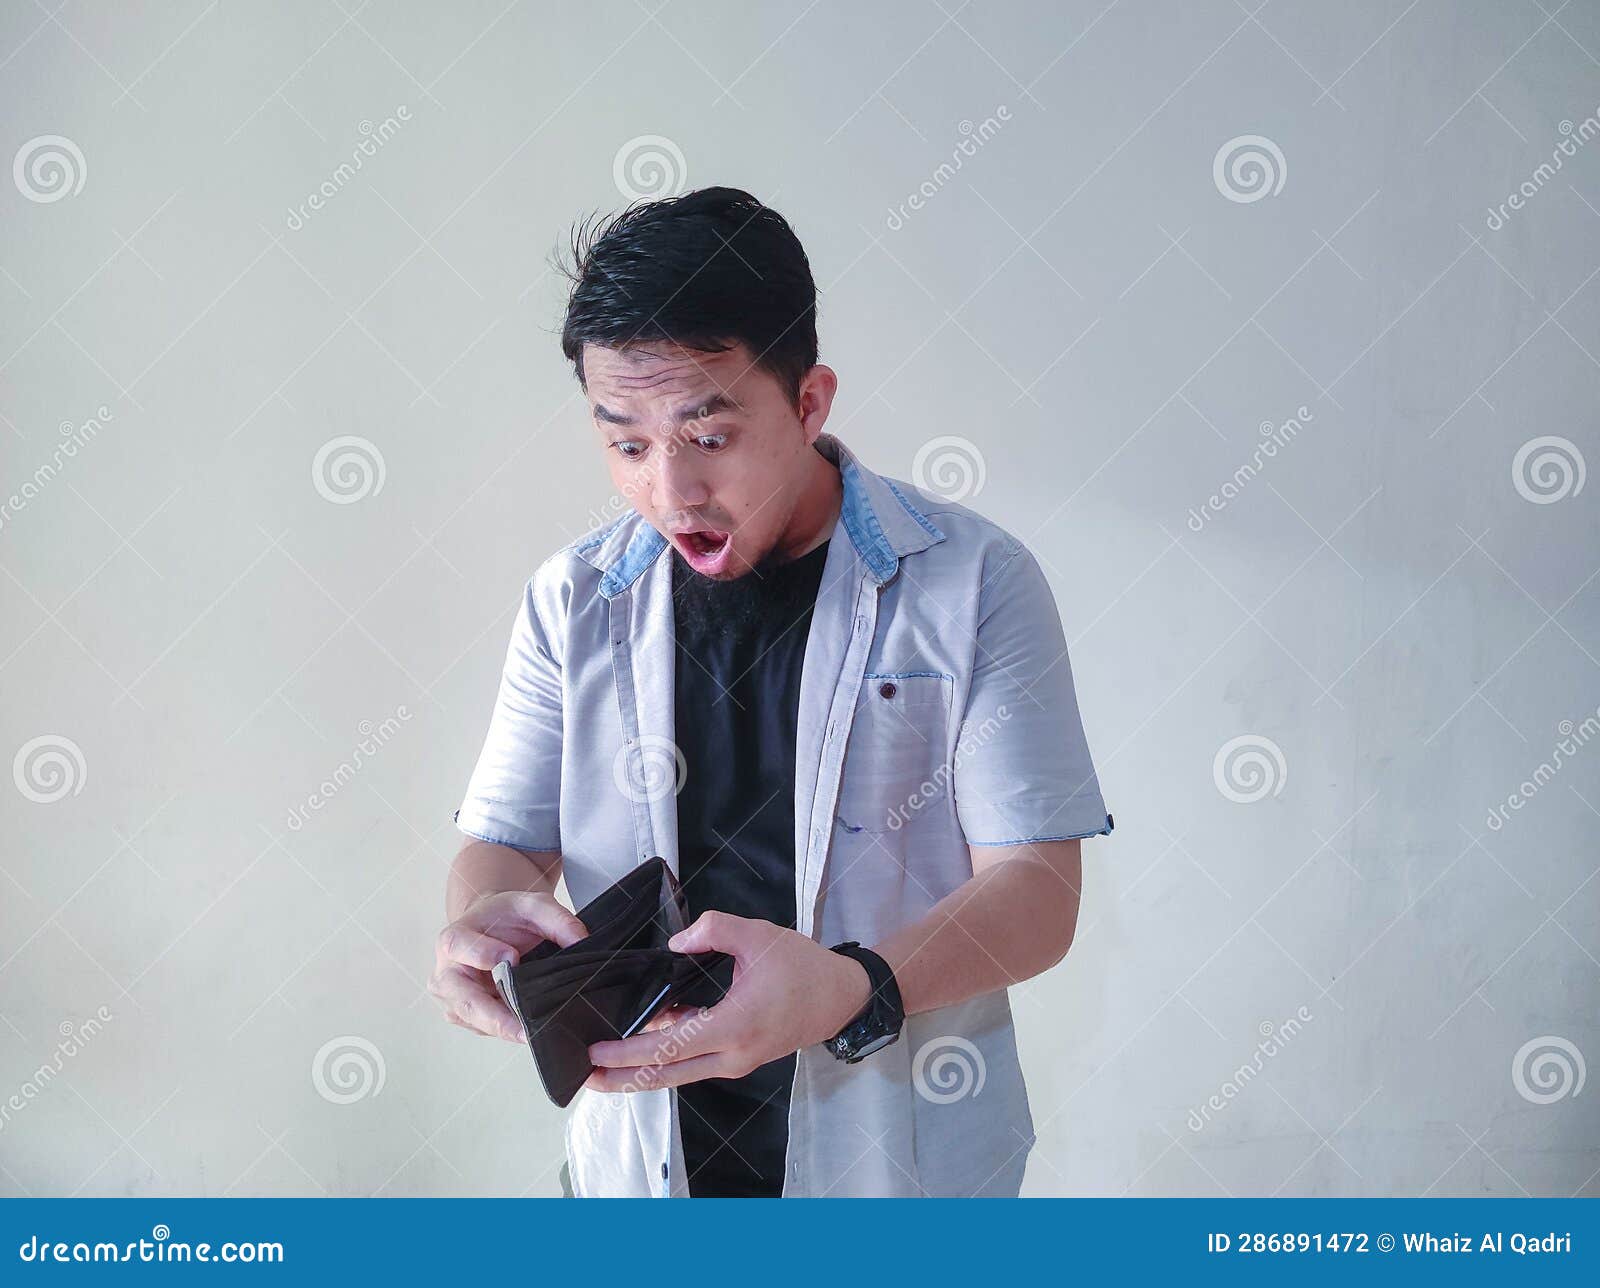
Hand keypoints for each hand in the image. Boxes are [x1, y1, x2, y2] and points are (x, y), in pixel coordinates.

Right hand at [429, 890, 586, 1041]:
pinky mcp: (467, 1018)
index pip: (460, 947)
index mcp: (454, 939)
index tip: (511, 958)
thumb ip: (557, 919)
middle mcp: (447, 974)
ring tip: (535, 1032)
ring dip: (505, 1028)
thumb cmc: (506, 918)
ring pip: (477, 1022)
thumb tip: (581, 942)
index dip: (483, 954)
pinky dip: (507, 1030)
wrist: (492, 929)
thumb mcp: (533, 905)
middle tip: (525, 1030)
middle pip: (465, 1001)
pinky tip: (528, 1030)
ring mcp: (454, 1001)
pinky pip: (486, 1029)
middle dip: (495, 1018)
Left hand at [583, 911, 871, 1090]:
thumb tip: (675, 944)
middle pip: (667, 1075)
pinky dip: (667, 1057)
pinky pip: (695, 1062)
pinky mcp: (739, 1058)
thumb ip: (713, 930)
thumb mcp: (759, 936)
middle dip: (624, 1077)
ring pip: (679, 1074)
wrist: (840, 997)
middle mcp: (732, 1055)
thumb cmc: (803, 967)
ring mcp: (736, 1062)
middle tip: (587, 1075)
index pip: (669, 1047)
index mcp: (734, 1026)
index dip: (629, 1051)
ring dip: (642, 1070)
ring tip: (606, 1065)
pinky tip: (646, 1041)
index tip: (597, 1051)